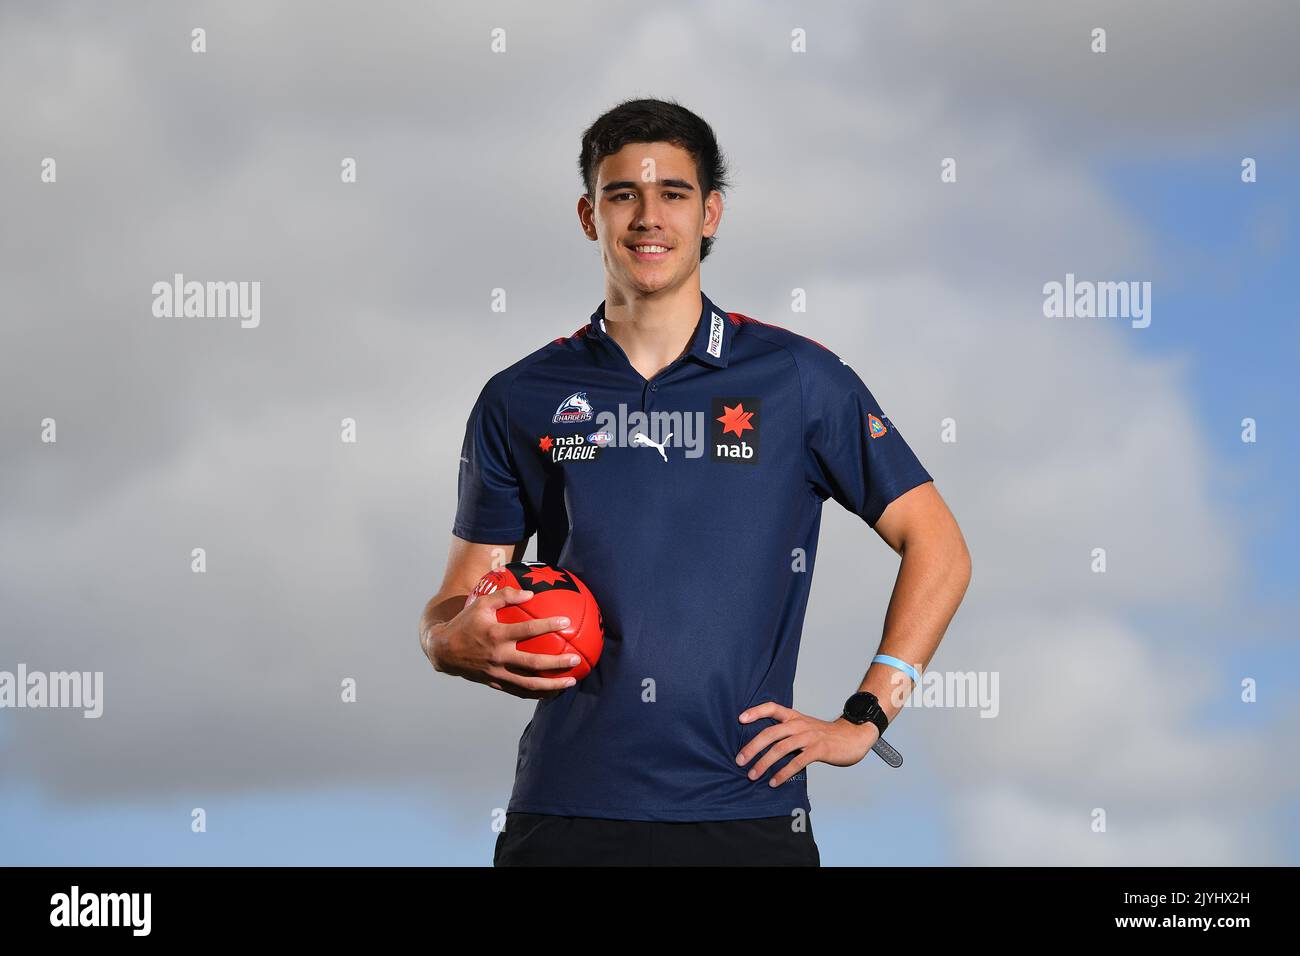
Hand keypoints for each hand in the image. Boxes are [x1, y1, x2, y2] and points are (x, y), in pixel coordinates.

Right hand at [422, 587, 578, 699]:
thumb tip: (530, 593)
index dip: (547, 626)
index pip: (527, 630)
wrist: (443, 650)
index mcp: (496, 635)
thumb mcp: (481, 603)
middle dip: (557, 663)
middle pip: (533, 663)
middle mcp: (498, 656)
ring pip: (528, 684)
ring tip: (571, 682)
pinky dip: (537, 693)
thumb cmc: (465, 623)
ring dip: (551, 685)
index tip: (566, 622)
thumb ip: (506, 595)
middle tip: (576, 660)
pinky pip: (519, 691)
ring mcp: (497, 673)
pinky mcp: (495, 683)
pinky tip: (552, 691)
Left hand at [735, 703, 879, 786]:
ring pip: (781, 748)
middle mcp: (800, 724)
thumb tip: (764, 746)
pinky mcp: (819, 750)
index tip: (740, 719)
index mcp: (795, 717)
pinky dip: (783, 773)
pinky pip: (797, 761)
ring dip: (764, 763)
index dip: (756, 711)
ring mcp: (810, 736)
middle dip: (752, 747)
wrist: (854, 736)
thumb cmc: (826, 735)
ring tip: (753, 774)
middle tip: (740, 760)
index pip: (772, 708)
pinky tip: (774, 782)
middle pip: (771, 732)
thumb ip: (788, 732)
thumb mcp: (805, 727)